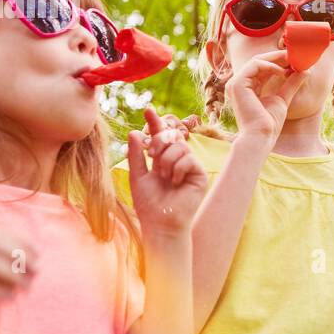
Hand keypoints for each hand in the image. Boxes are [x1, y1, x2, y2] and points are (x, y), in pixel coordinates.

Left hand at [128, 107, 207, 235]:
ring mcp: (189, 166)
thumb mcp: (137, 176)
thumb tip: (134, 132)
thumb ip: (136, 154)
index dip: (155, 122)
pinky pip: (189, 159)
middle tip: (152, 155)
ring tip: (163, 176)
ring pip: (180, 146)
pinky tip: (175, 181)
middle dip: (160, 140)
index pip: (159, 136)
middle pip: (172, 136)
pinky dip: (178, 168)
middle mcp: (177, 160)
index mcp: (162, 159)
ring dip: (167, 160)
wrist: (160, 223)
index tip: (147, 110)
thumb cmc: (148, 204)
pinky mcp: (199, 174)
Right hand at [225, 49, 308, 140]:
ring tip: (292, 61)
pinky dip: (270, 65)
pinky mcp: (237, 84)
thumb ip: (291, 84)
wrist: (261, 137)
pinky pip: (254, 66)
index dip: (278, 62)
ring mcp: (236, 83)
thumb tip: (305, 70)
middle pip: (259, 61)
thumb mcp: (283, 99)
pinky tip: (282, 72)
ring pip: (256, 61)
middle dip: (278, 57)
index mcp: (247, 87)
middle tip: (295, 56)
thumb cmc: (269, 124)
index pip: (262, 67)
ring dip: (275, 59)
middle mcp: (239, 84)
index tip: (295, 61)